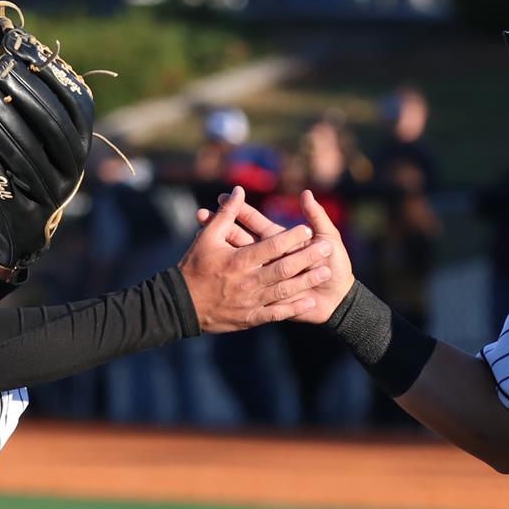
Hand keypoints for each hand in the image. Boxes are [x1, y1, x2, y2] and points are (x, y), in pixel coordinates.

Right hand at [178, 187, 330, 332]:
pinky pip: (276, 313)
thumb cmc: (193, 268)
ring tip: (325, 272)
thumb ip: (226, 214)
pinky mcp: (251, 318)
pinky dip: (294, 307)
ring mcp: (251, 300)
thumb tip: (239, 191)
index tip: (307, 229)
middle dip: (307, 258)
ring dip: (306, 281)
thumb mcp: (207, 238)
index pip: (271, 245)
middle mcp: (249, 280)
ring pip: (284, 289)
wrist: (181, 306)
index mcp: (240, 259)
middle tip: (326, 249)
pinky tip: (310, 300)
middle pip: (284, 267)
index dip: (291, 237)